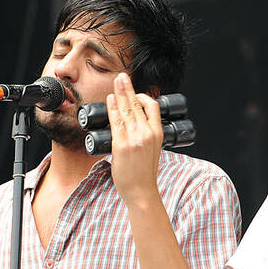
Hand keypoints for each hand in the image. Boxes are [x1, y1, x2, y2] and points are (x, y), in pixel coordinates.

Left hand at [105, 71, 162, 206]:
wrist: (141, 191)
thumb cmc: (144, 174)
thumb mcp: (152, 151)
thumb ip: (145, 136)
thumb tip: (134, 125)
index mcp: (157, 133)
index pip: (153, 107)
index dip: (143, 96)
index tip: (135, 93)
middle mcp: (147, 133)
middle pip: (137, 104)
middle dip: (128, 88)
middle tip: (122, 77)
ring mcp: (135, 138)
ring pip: (126, 109)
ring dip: (119, 93)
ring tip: (115, 82)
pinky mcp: (122, 144)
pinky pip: (116, 121)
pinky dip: (113, 108)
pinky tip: (110, 99)